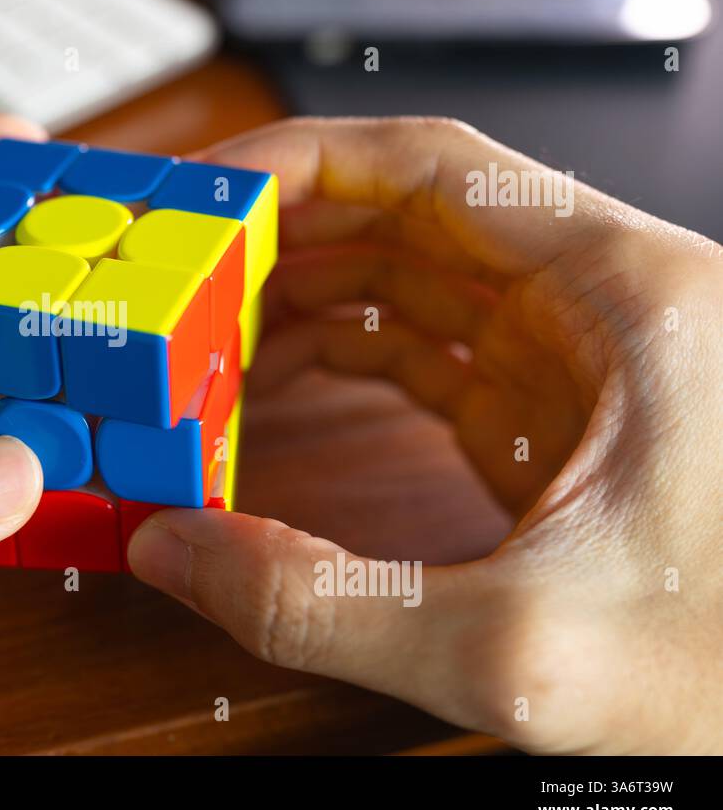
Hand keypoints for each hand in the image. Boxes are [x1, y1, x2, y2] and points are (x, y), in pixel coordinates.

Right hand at [127, 117, 722, 753]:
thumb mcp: (524, 648)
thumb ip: (327, 604)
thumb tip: (181, 552)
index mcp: (627, 296)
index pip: (432, 166)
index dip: (300, 161)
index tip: (207, 189)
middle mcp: (603, 304)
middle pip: (406, 214)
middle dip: (281, 234)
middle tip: (181, 266)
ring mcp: (577, 360)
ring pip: (410, 278)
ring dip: (302, 297)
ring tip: (212, 329)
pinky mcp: (554, 420)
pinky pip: (425, 351)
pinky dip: (341, 357)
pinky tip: (277, 384)